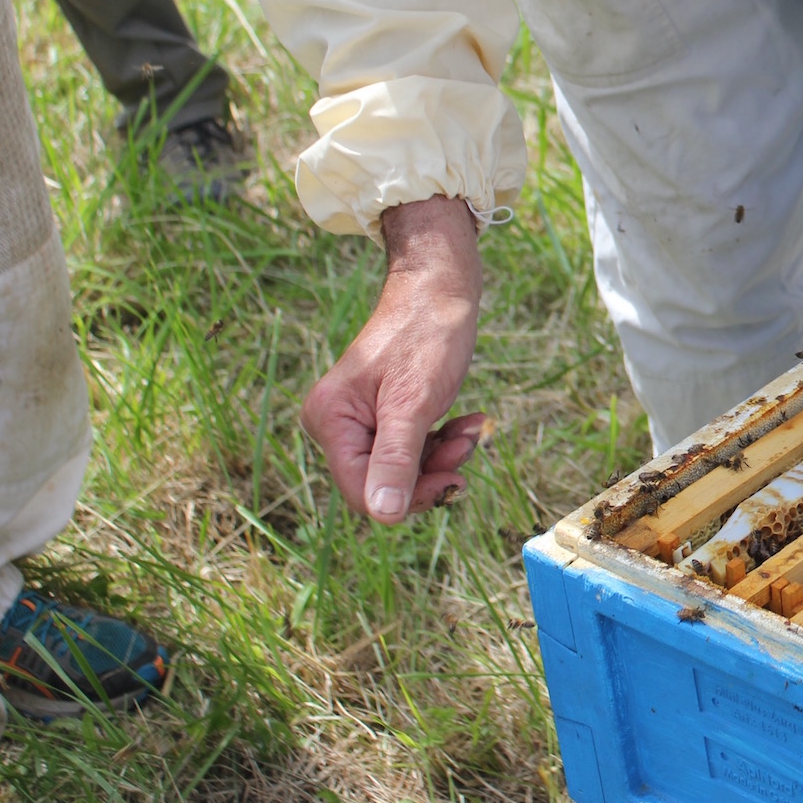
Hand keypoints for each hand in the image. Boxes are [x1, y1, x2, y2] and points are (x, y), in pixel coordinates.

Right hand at [301, 195, 488, 522]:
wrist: (441, 287)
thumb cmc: (427, 335)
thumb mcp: (413, 402)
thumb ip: (395, 459)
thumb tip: (383, 515)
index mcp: (330, 421)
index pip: (362, 490)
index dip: (408, 497)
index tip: (455, 479)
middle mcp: (336, 424)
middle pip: (383, 484)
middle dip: (431, 473)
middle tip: (468, 446)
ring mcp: (361, 420)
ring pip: (404, 470)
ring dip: (444, 456)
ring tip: (472, 428)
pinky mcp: (386, 414)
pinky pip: (414, 449)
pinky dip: (444, 441)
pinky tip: (470, 421)